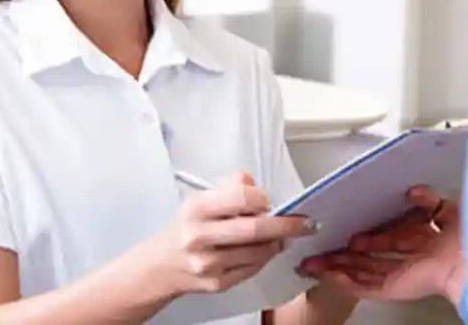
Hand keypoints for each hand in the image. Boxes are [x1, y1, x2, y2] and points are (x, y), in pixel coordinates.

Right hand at [142, 172, 317, 296]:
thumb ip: (230, 188)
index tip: (271, 200)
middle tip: (305, 222)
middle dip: (286, 225)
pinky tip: (267, 250)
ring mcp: (209, 263)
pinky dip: (265, 258)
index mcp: (197, 208)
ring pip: (258, 252)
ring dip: (277, 243)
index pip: (240, 198)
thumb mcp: (201, 200)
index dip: (262, 198)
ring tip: (284, 235)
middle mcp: (200, 236)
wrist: (161, 265)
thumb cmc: (186, 228)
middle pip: (254, 229)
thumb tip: (253, 183)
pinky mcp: (217, 283)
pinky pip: (252, 269)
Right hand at [299, 186, 465, 304]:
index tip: (353, 234)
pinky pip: (365, 287)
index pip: (392, 240)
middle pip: (373, 259)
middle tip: (326, 250)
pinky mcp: (395, 289)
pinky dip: (345, 281)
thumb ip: (428, 199)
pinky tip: (330, 273)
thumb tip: (412, 191)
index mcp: (427, 244)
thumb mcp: (448, 208)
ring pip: (363, 273)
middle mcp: (414, 261)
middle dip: (347, 255)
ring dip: (338, 267)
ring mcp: (402, 276)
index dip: (371, 237)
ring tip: (317, 262)